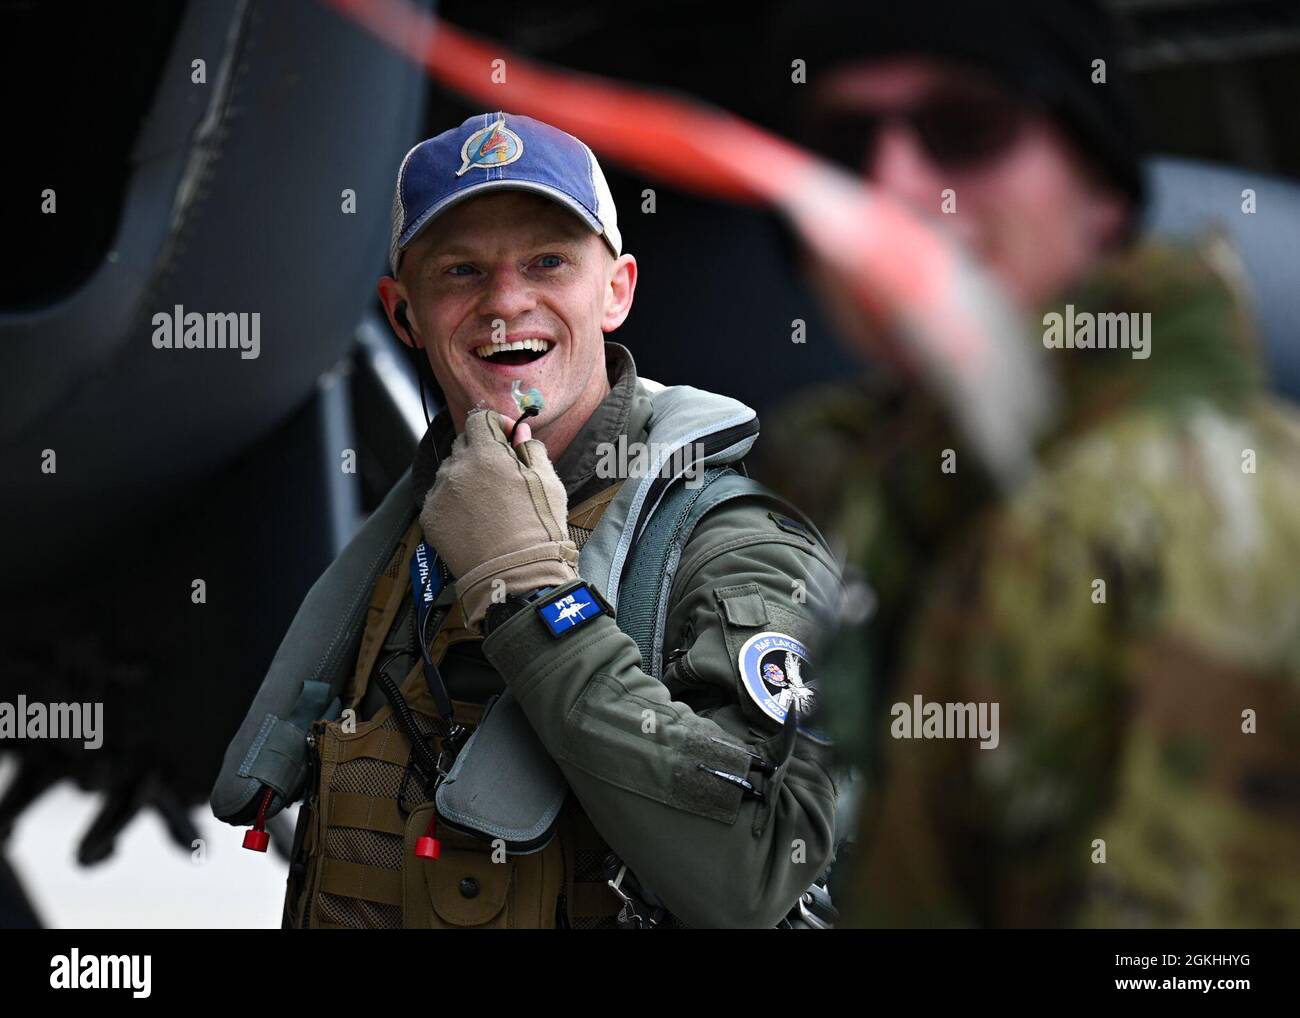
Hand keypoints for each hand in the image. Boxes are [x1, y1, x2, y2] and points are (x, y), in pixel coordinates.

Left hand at [419, 409, 578, 630]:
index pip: (479, 418)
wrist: (515, 576)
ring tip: (486, 501)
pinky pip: (439, 498)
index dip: (495, 423)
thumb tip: (520, 433)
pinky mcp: (430, 518)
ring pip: (449, 472)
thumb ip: (531, 450)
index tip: (508, 438)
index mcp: (485, 454)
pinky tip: (472, 518)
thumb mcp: (548, 483)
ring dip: (465, 476)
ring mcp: (439, 494)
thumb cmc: (538, 529)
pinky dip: (453, 501)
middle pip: (462, 443)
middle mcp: (455, 469)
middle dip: (481, 450)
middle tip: (501, 472)